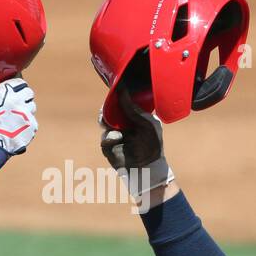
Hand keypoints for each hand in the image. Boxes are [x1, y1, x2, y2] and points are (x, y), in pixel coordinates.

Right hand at [0, 77, 38, 181]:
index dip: (19, 88)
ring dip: (26, 112)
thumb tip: (15, 89)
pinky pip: (32, 121)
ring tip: (15, 120)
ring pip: (32, 107)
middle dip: (25, 99)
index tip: (18, 93)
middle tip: (18, 107)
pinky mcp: (32, 124)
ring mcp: (26, 112)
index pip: (20, 83)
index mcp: (5, 92)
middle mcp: (17, 99)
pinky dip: (27, 125)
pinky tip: (17, 129)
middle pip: (29, 93)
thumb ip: (4, 94)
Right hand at [99, 82, 173, 199]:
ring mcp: (114, 134)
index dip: (116, 97)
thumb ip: (133, 109)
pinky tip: (119, 139)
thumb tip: (122, 91)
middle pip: (107, 111)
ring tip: (118, 130)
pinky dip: (110, 137)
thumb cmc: (152, 143)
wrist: (149, 166)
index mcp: (132, 116)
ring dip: (108, 123)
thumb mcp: (147, 123)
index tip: (114, 89)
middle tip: (107, 108)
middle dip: (106, 109)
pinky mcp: (109, 147)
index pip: (120, 103)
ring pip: (103, 123)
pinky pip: (104, 138)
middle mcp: (122, 124)